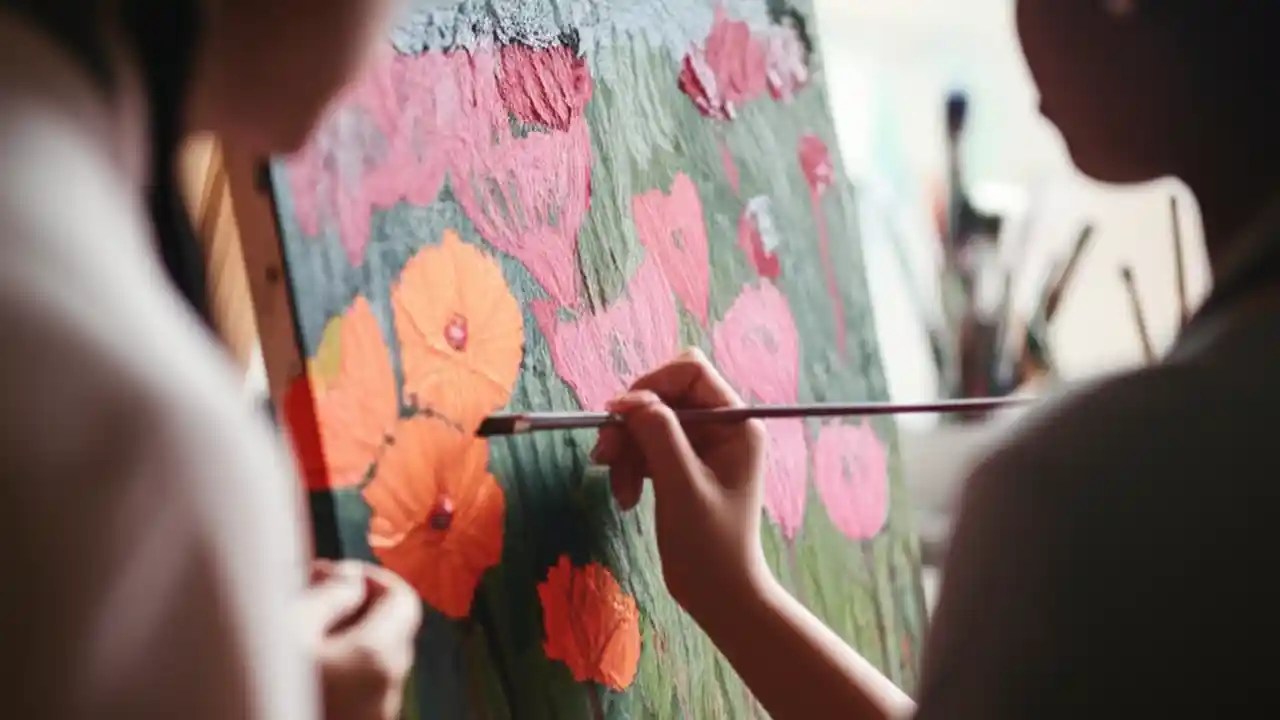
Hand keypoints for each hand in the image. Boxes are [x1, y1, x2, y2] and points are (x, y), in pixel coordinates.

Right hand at [301, 560, 421, 719]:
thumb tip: (350, 580)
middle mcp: (385, 695)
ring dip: (337, 642)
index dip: (369, 578)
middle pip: (387, 632)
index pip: (403, 599)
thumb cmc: (257, 687)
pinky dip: (332, 674)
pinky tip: (288, 669)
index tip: (330, 573)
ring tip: (287, 634)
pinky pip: (352, 694)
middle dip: (350, 608)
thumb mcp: (286, 624)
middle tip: (302, 596)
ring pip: (367, 666)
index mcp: (379, 659)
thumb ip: (328, 593)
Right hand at [591, 349, 771, 619]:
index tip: (619, 414)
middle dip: (631, 424)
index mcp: (736, 424)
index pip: (690, 371)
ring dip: (625, 450)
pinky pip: (645, 446)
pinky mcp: (681, 465)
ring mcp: (700, 446)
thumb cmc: (711, 546)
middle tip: (605, 455)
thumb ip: (660, 436)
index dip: (651, 384)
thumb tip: (630, 399)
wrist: (718, 595)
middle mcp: (721, 427)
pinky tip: (626, 498)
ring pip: (648, 421)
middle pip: (663, 395)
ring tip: (618, 490)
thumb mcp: (682, 487)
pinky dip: (630, 467)